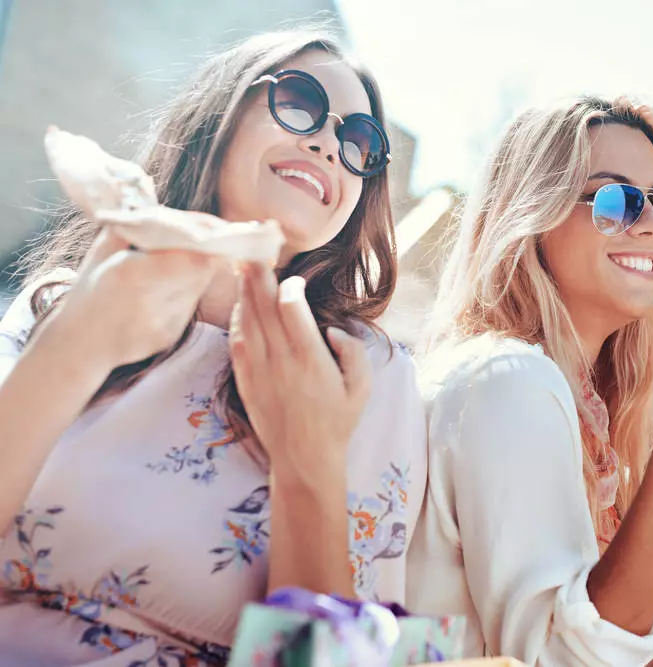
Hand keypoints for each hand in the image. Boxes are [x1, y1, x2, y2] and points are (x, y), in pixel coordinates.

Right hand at [52, 229, 217, 371]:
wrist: (79, 344)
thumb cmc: (89, 292)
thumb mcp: (103, 251)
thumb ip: (129, 225)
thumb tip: (150, 200)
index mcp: (133, 274)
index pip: (191, 253)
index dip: (200, 237)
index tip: (199, 226)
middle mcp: (153, 299)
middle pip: (202, 269)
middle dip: (202, 251)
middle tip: (194, 239)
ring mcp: (165, 321)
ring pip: (198, 286)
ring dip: (195, 270)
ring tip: (173, 264)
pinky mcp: (171, 335)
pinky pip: (189, 305)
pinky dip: (185, 292)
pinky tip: (163, 290)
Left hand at [229, 263, 371, 487]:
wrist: (304, 459)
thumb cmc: (337, 422)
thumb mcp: (361, 388)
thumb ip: (353, 353)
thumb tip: (333, 331)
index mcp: (310, 358)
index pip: (292, 307)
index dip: (290, 285)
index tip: (294, 279)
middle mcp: (281, 359)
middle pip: (263, 305)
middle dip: (257, 273)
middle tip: (252, 245)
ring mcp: (259, 369)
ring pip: (247, 319)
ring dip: (244, 290)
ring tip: (242, 264)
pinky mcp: (245, 380)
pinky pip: (236, 341)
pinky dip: (236, 318)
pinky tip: (238, 303)